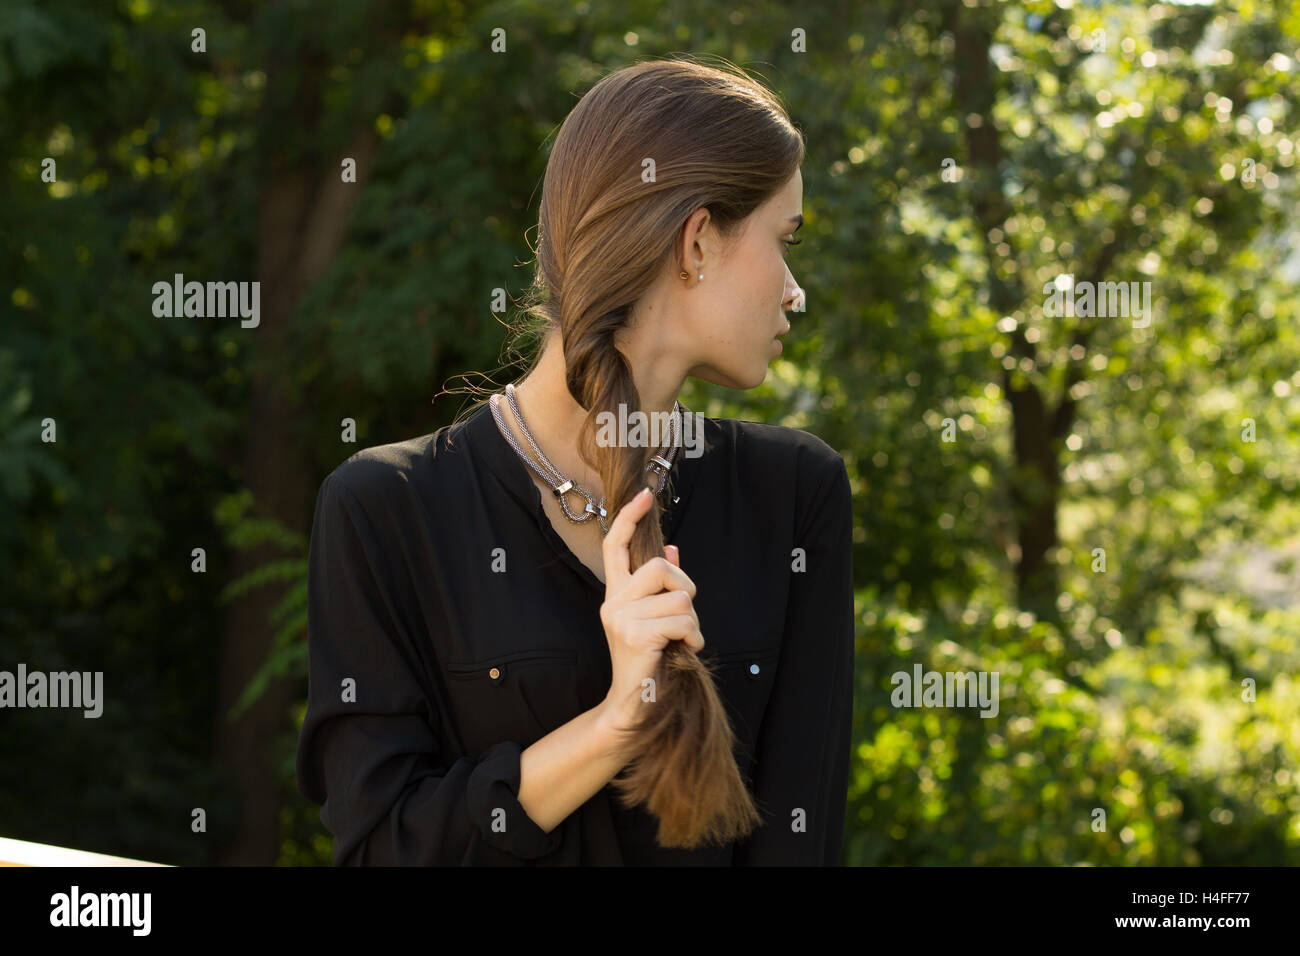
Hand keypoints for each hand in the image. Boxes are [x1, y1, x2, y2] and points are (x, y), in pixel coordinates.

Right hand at [598, 488, 702, 733]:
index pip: (615, 546)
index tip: (644, 495)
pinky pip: (682, 619)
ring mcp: (621, 618)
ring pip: (679, 597)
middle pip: (661, 566)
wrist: (635, 705)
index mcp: (615, 594)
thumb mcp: (655, 618)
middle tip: (684, 618)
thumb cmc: (650, 662)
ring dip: (693, 621)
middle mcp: (613, 602)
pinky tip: (684, 650)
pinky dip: (693, 636)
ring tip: (682, 640)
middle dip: (686, 589)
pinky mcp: (635, 635)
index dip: (628, 518)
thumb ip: (662, 586)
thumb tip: (673, 548)